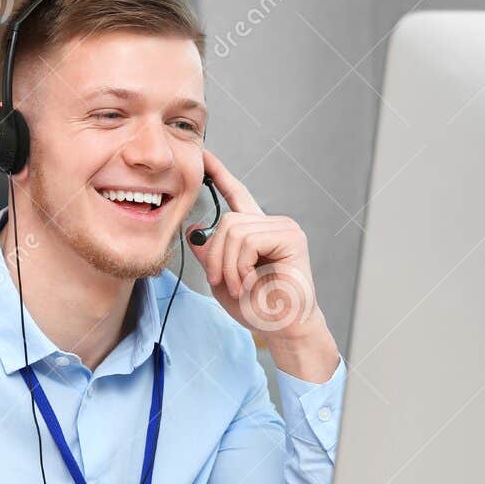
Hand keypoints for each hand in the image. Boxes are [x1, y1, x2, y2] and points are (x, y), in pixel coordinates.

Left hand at [189, 149, 338, 381]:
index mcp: (255, 231)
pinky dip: (241, 266)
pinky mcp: (291, 237)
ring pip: (234, 230)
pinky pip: (248, 240)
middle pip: (226, 221)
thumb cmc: (257, 306)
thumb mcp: (222, 280)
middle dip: (217, 257)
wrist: (282, 327)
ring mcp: (283, 228)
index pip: (236, 195)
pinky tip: (251, 281)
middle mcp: (271, 224)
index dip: (219, 175)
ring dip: (229, 266)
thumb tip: (193, 231)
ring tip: (241, 287)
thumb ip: (209, 254)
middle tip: (224, 283)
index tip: (204, 156)